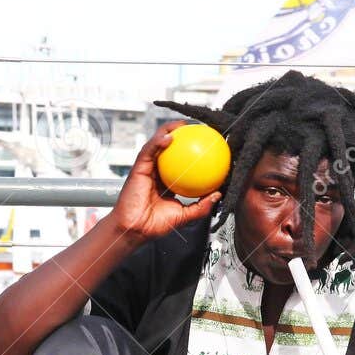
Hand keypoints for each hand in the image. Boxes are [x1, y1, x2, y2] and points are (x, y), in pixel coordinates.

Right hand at [106, 120, 221, 242]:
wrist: (136, 229)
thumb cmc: (156, 224)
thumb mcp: (185, 215)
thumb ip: (201, 206)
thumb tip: (218, 195)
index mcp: (167, 181)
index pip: (180, 162)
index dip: (191, 152)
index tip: (205, 144)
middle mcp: (157, 172)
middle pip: (168, 149)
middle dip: (180, 135)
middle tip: (195, 128)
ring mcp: (147, 169)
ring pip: (157, 144)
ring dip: (167, 131)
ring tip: (181, 124)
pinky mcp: (138, 168)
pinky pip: (148, 151)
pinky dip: (157, 142)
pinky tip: (169, 137)